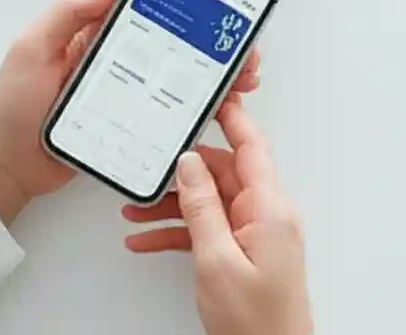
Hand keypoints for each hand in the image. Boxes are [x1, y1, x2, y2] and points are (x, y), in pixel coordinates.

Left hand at [0, 0, 262, 223]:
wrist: (4, 167)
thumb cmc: (10, 108)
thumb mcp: (31, 49)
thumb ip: (67, 14)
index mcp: (95, 33)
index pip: (145, 7)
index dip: (182, 3)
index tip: (212, 4)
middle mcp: (117, 59)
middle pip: (175, 42)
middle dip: (214, 42)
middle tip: (242, 48)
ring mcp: (127, 92)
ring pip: (180, 76)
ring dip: (214, 75)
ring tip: (241, 80)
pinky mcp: (132, 122)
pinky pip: (171, 113)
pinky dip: (199, 110)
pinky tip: (220, 110)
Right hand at [123, 103, 311, 334]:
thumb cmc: (257, 321)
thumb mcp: (216, 259)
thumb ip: (202, 207)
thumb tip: (190, 164)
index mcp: (270, 207)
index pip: (250, 146)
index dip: (231, 117)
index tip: (212, 94)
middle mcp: (267, 215)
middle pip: (223, 173)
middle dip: (183, 171)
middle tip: (150, 163)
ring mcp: (257, 234)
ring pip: (211, 203)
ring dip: (173, 206)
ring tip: (135, 210)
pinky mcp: (245, 253)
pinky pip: (210, 230)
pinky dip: (180, 232)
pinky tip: (148, 238)